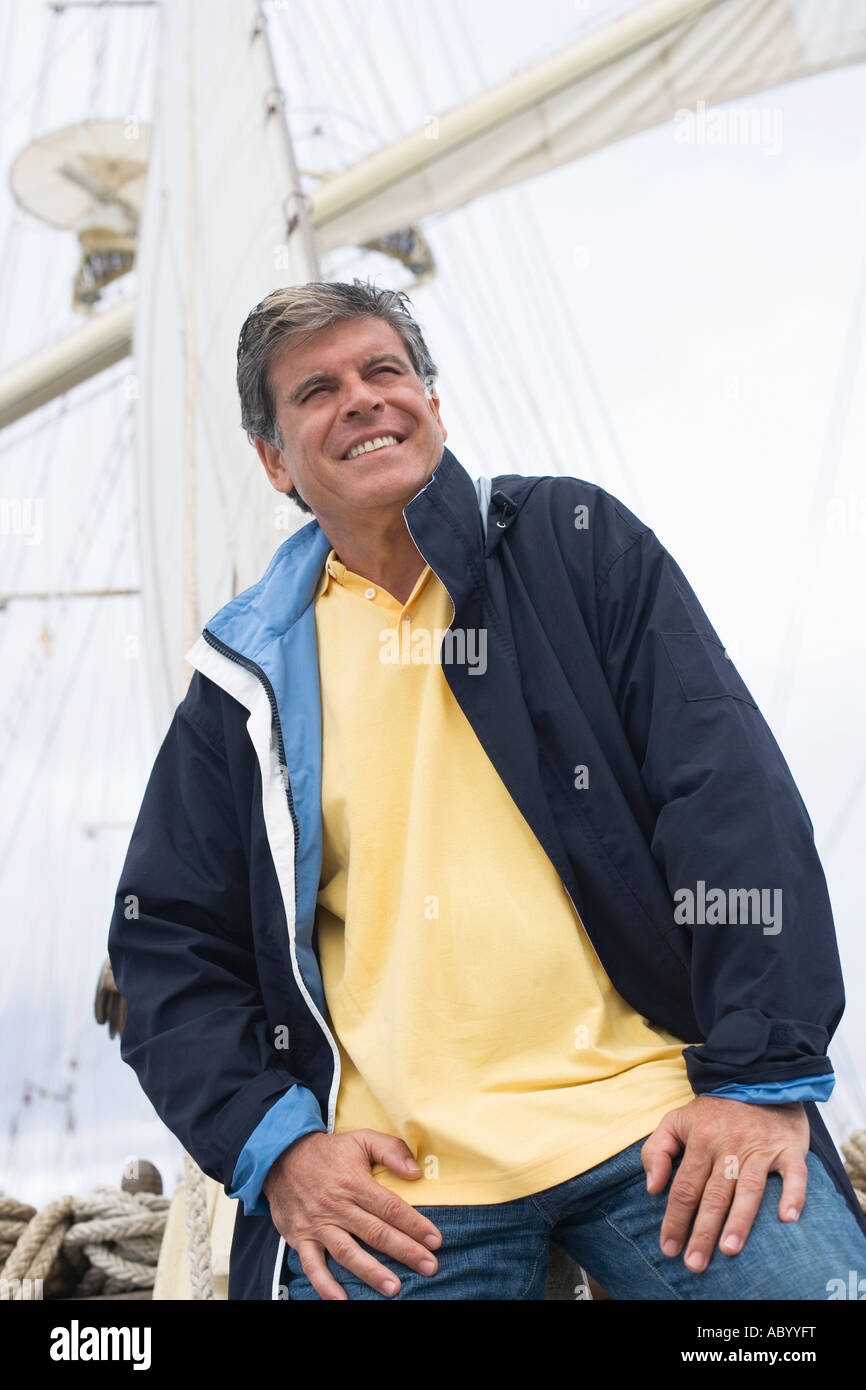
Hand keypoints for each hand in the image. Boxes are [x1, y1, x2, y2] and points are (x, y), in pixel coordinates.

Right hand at [262, 1129, 441, 1299]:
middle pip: (375, 1232)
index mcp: (354, 1182)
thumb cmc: (328, 1152)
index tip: (435, 1240)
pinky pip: (312, 1265)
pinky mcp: (300, 1237)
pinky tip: (342, 1300)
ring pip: (347, 1252)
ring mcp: (318, 1224)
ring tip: (393, 1288)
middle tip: (429, 1267)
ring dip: (371, 1272)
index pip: (390, 1207)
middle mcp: (337, 1205)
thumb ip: (391, 1150)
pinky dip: (325, 1285)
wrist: (280, 1156)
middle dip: (404, 1251)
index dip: (414, 1224)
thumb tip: (416, 1172)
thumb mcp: (361, 1139)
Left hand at [641, 1096, 809, 1272]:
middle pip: (713, 1194)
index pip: (684, 1187)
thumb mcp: (677, 1120)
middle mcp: (729, 1146)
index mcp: (701, 1140)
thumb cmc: (714, 1111)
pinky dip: (793, 1195)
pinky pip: (794, 1174)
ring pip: (748, 1188)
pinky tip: (787, 1218)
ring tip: (729, 1249)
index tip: (668, 1247)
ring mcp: (760, 1148)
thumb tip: (652, 1187)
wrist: (758, 1080)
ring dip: (739, 1220)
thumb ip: (657, 1150)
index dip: (675, 1219)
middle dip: (703, 1231)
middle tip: (695, 1262)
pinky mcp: (789, 1148)